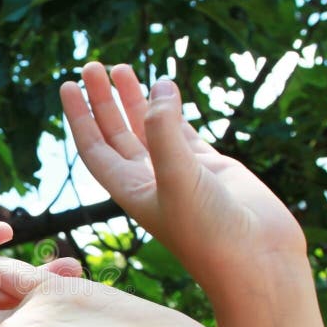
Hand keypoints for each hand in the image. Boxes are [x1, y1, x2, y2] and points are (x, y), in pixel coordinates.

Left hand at [60, 63, 305, 299]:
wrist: (257, 259)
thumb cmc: (210, 233)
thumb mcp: (179, 179)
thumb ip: (165, 134)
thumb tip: (159, 87)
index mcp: (130, 190)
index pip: (95, 148)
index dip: (80, 118)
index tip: (69, 86)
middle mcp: (151, 181)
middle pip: (115, 134)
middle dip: (102, 101)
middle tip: (92, 67)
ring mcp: (180, 172)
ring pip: (148, 129)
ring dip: (134, 101)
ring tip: (122, 68)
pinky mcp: (210, 168)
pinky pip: (182, 131)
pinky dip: (173, 109)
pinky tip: (164, 86)